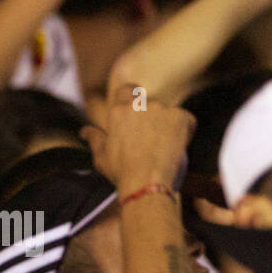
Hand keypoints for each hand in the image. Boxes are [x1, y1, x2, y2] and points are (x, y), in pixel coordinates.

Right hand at [81, 87, 195, 195]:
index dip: (135, 98)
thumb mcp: (102, 156)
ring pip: (169, 114)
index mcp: (118, 111)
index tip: (139, 114)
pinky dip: (185, 131)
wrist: (146, 182)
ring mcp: (160, 109)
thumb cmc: (122, 172)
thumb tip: (84, 131)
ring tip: (164, 150)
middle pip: (151, 106)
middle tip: (152, 144)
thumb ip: (95, 138)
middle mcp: (139, 105)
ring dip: (169, 126)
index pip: (127, 90)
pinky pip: (187, 120)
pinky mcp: (180, 116)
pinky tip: (177, 148)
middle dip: (153, 120)